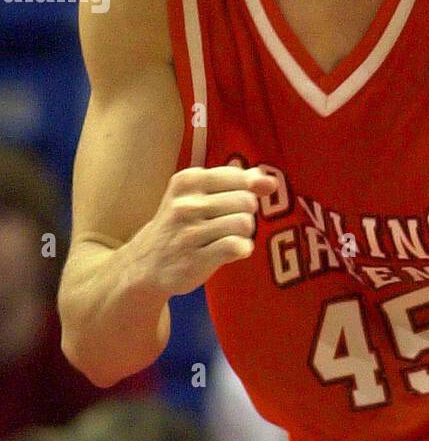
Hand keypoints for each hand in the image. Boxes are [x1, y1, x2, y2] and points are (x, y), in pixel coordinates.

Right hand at [128, 166, 277, 297]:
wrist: (146, 263)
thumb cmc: (182, 223)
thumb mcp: (199, 194)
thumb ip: (237, 181)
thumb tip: (270, 181)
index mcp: (187, 180)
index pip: (239, 177)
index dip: (246, 191)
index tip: (233, 203)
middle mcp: (186, 204)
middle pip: (246, 201)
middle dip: (245, 213)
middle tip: (227, 223)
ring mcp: (189, 232)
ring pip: (244, 223)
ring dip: (244, 233)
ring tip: (227, 237)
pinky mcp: (196, 259)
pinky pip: (238, 246)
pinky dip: (242, 249)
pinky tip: (230, 251)